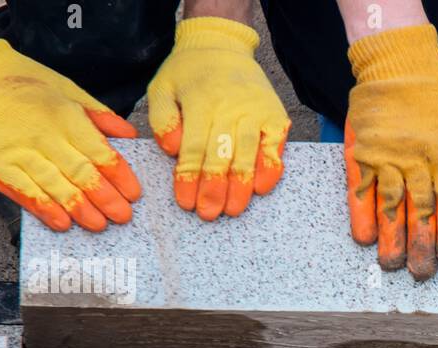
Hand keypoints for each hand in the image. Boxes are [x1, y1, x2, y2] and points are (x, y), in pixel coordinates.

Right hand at [0, 39, 140, 231]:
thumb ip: (100, 115)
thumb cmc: (28, 83)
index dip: (120, 176)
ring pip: (55, 186)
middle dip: (106, 198)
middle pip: (81, 173)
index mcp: (66, 117)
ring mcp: (19, 152)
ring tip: (98, 225)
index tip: (134, 194)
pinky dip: (44, 208)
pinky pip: (24, 191)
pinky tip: (61, 222)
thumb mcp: (69, 89)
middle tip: (123, 216)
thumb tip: (130, 135)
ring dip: (79, 208)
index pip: (100, 152)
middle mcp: (45, 136)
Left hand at [148, 17, 290, 220]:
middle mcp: (230, 106)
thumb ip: (162, 119)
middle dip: (214, 189)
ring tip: (233, 209)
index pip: (194, 148)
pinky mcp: (275, 116)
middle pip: (221, 156)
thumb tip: (172, 150)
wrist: (222, 44)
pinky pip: (275, 147)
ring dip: (240, 186)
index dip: (189, 178)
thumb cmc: (188, 72)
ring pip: (248, 155)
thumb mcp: (162, 88)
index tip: (186, 202)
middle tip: (208, 213)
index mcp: (200, 101)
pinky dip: (270, 168)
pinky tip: (261, 188)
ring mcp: (255, 111)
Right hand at [344, 24, 437, 279]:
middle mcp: (414, 160)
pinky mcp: (360, 152)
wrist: (395, 59)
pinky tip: (363, 237)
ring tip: (392, 264)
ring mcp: (385, 157)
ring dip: (391, 237)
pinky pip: (360, 188)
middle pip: (419, 210)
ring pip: (390, 204)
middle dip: (421, 244)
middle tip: (421, 273)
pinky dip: (361, 213)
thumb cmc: (436, 87)